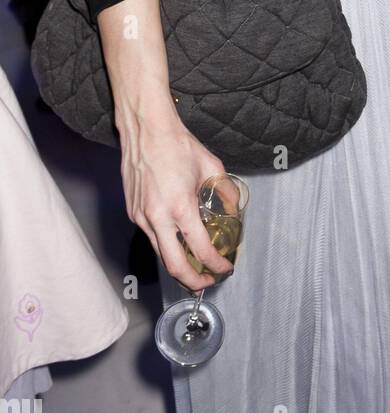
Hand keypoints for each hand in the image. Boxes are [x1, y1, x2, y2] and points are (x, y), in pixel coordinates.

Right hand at [118, 111, 234, 290]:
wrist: (146, 129)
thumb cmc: (177, 144)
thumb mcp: (212, 167)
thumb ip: (226, 193)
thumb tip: (234, 211)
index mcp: (180, 207)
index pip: (201, 250)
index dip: (216, 266)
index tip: (225, 268)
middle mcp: (157, 217)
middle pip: (175, 267)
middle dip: (193, 282)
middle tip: (208, 282)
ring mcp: (141, 217)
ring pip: (161, 254)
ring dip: (179, 266)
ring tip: (195, 267)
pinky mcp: (132, 212)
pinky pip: (151, 238)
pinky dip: (166, 246)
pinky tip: (178, 241)